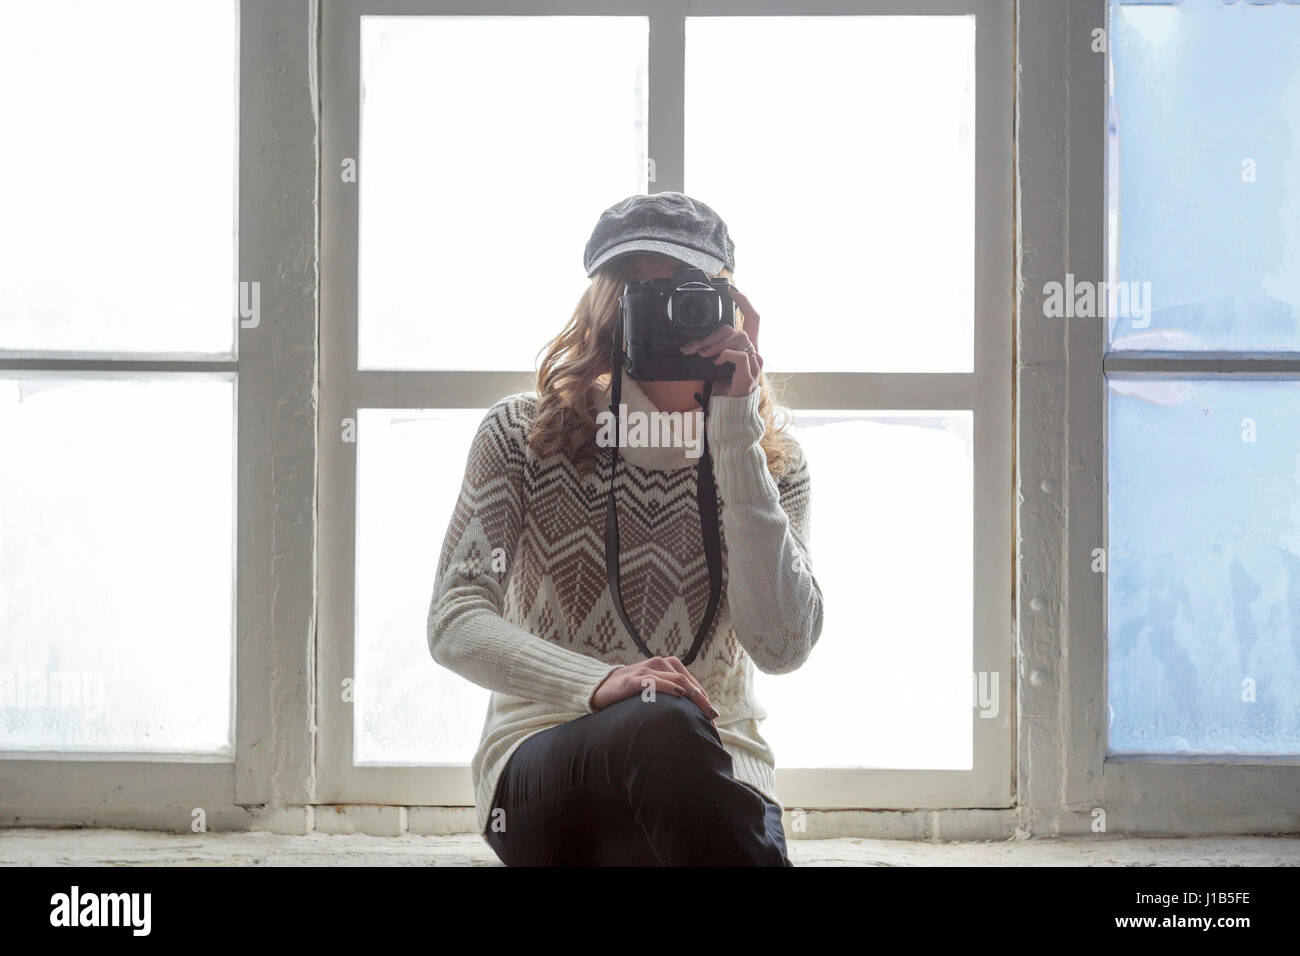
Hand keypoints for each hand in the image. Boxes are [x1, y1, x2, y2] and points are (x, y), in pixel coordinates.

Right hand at [590, 655, 717, 724]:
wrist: (600, 687)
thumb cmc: (630, 692)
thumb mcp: (653, 690)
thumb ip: (670, 696)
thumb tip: (691, 715)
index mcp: (666, 666)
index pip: (692, 683)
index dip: (704, 699)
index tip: (713, 716)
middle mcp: (658, 664)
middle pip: (687, 681)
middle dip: (702, 700)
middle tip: (712, 718)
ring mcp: (645, 670)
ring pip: (675, 679)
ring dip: (691, 695)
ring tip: (702, 710)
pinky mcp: (632, 680)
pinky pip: (653, 681)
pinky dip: (668, 687)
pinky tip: (678, 694)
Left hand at [679, 285, 762, 397]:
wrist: (729, 408)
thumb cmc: (723, 385)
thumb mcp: (716, 362)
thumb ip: (715, 348)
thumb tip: (697, 342)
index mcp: (748, 348)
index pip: (753, 318)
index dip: (744, 302)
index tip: (731, 290)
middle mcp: (755, 353)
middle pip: (738, 329)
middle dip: (713, 336)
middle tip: (697, 348)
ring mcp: (754, 364)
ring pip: (739, 338)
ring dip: (717, 345)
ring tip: (705, 356)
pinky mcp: (750, 374)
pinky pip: (739, 354)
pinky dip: (725, 355)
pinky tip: (717, 362)